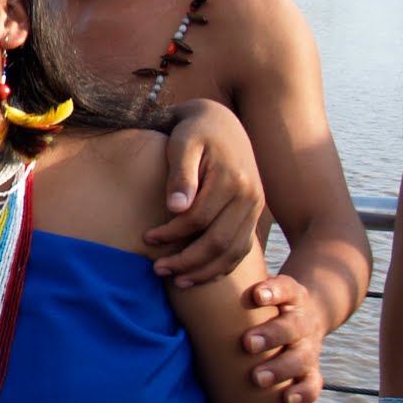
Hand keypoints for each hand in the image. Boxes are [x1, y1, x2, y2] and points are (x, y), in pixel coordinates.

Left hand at [147, 102, 261, 285]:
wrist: (220, 122)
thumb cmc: (194, 132)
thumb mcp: (183, 144)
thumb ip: (181, 175)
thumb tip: (176, 208)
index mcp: (231, 180)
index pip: (198, 220)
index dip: (171, 234)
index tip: (147, 239)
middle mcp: (249, 196)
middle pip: (219, 242)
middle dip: (187, 261)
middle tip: (158, 270)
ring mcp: (255, 207)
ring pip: (234, 251)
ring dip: (205, 271)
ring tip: (177, 281)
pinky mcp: (253, 214)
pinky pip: (242, 248)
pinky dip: (222, 266)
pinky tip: (200, 275)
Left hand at [242, 274, 324, 402]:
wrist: (309, 316)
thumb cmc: (269, 304)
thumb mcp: (261, 290)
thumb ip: (233, 288)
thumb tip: (179, 278)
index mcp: (290, 296)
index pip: (285, 289)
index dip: (273, 292)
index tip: (256, 295)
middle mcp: (302, 321)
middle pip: (292, 327)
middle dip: (271, 335)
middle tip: (248, 343)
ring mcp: (309, 346)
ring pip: (301, 357)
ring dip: (280, 368)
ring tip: (258, 378)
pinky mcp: (312, 369)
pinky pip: (313, 383)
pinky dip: (303, 392)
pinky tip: (286, 399)